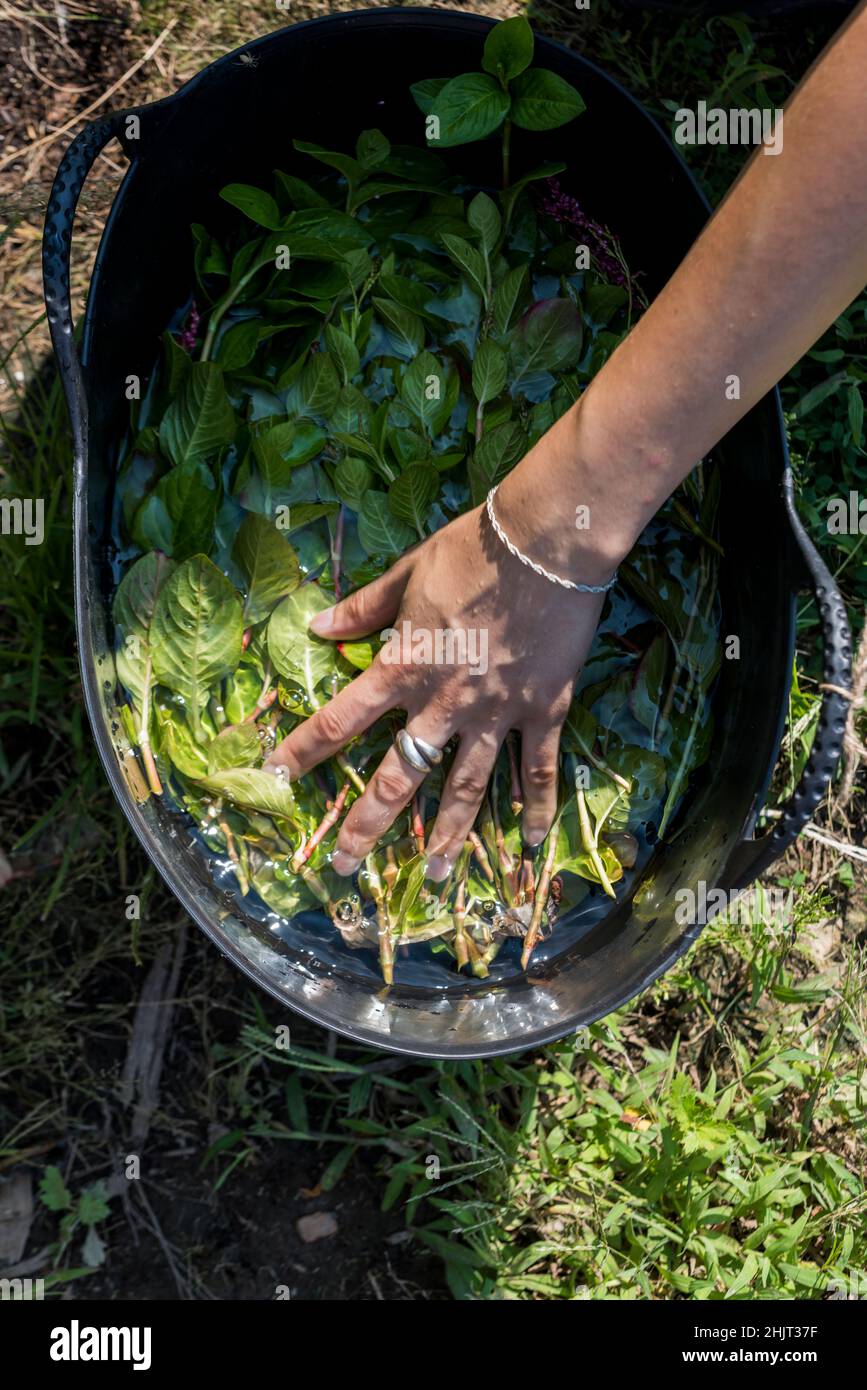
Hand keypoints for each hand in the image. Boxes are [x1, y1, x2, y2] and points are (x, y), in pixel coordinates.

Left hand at [264, 488, 612, 881]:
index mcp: (404, 666)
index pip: (341, 720)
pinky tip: (529, 844)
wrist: (547, 542)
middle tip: (344, 865)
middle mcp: (443, 703)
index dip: (304, 751)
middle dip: (367, 824)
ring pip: (467, 789)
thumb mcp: (408, 573)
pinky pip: (538, 770)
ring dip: (449, 837)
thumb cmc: (472, 549)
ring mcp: (496, 713)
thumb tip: (316, 627)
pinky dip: (536, 809)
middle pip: (399, 776)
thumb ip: (364, 608)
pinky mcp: (542, 711)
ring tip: (432, 876)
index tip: (275, 776)